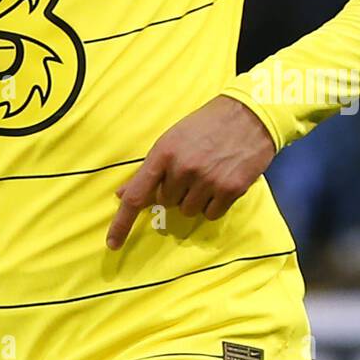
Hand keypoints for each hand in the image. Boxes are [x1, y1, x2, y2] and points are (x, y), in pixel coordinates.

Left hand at [107, 96, 276, 249]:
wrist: (248, 115)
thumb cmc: (206, 125)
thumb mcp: (172, 139)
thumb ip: (149, 169)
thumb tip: (122, 194)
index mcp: (164, 153)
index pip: (137, 194)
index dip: (122, 222)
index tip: (112, 243)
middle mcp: (183, 168)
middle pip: (166, 202)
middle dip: (174, 191)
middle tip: (190, 168)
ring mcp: (207, 180)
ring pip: (188, 211)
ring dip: (194, 199)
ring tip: (207, 172)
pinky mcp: (230, 190)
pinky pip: (210, 214)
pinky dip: (213, 204)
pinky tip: (220, 182)